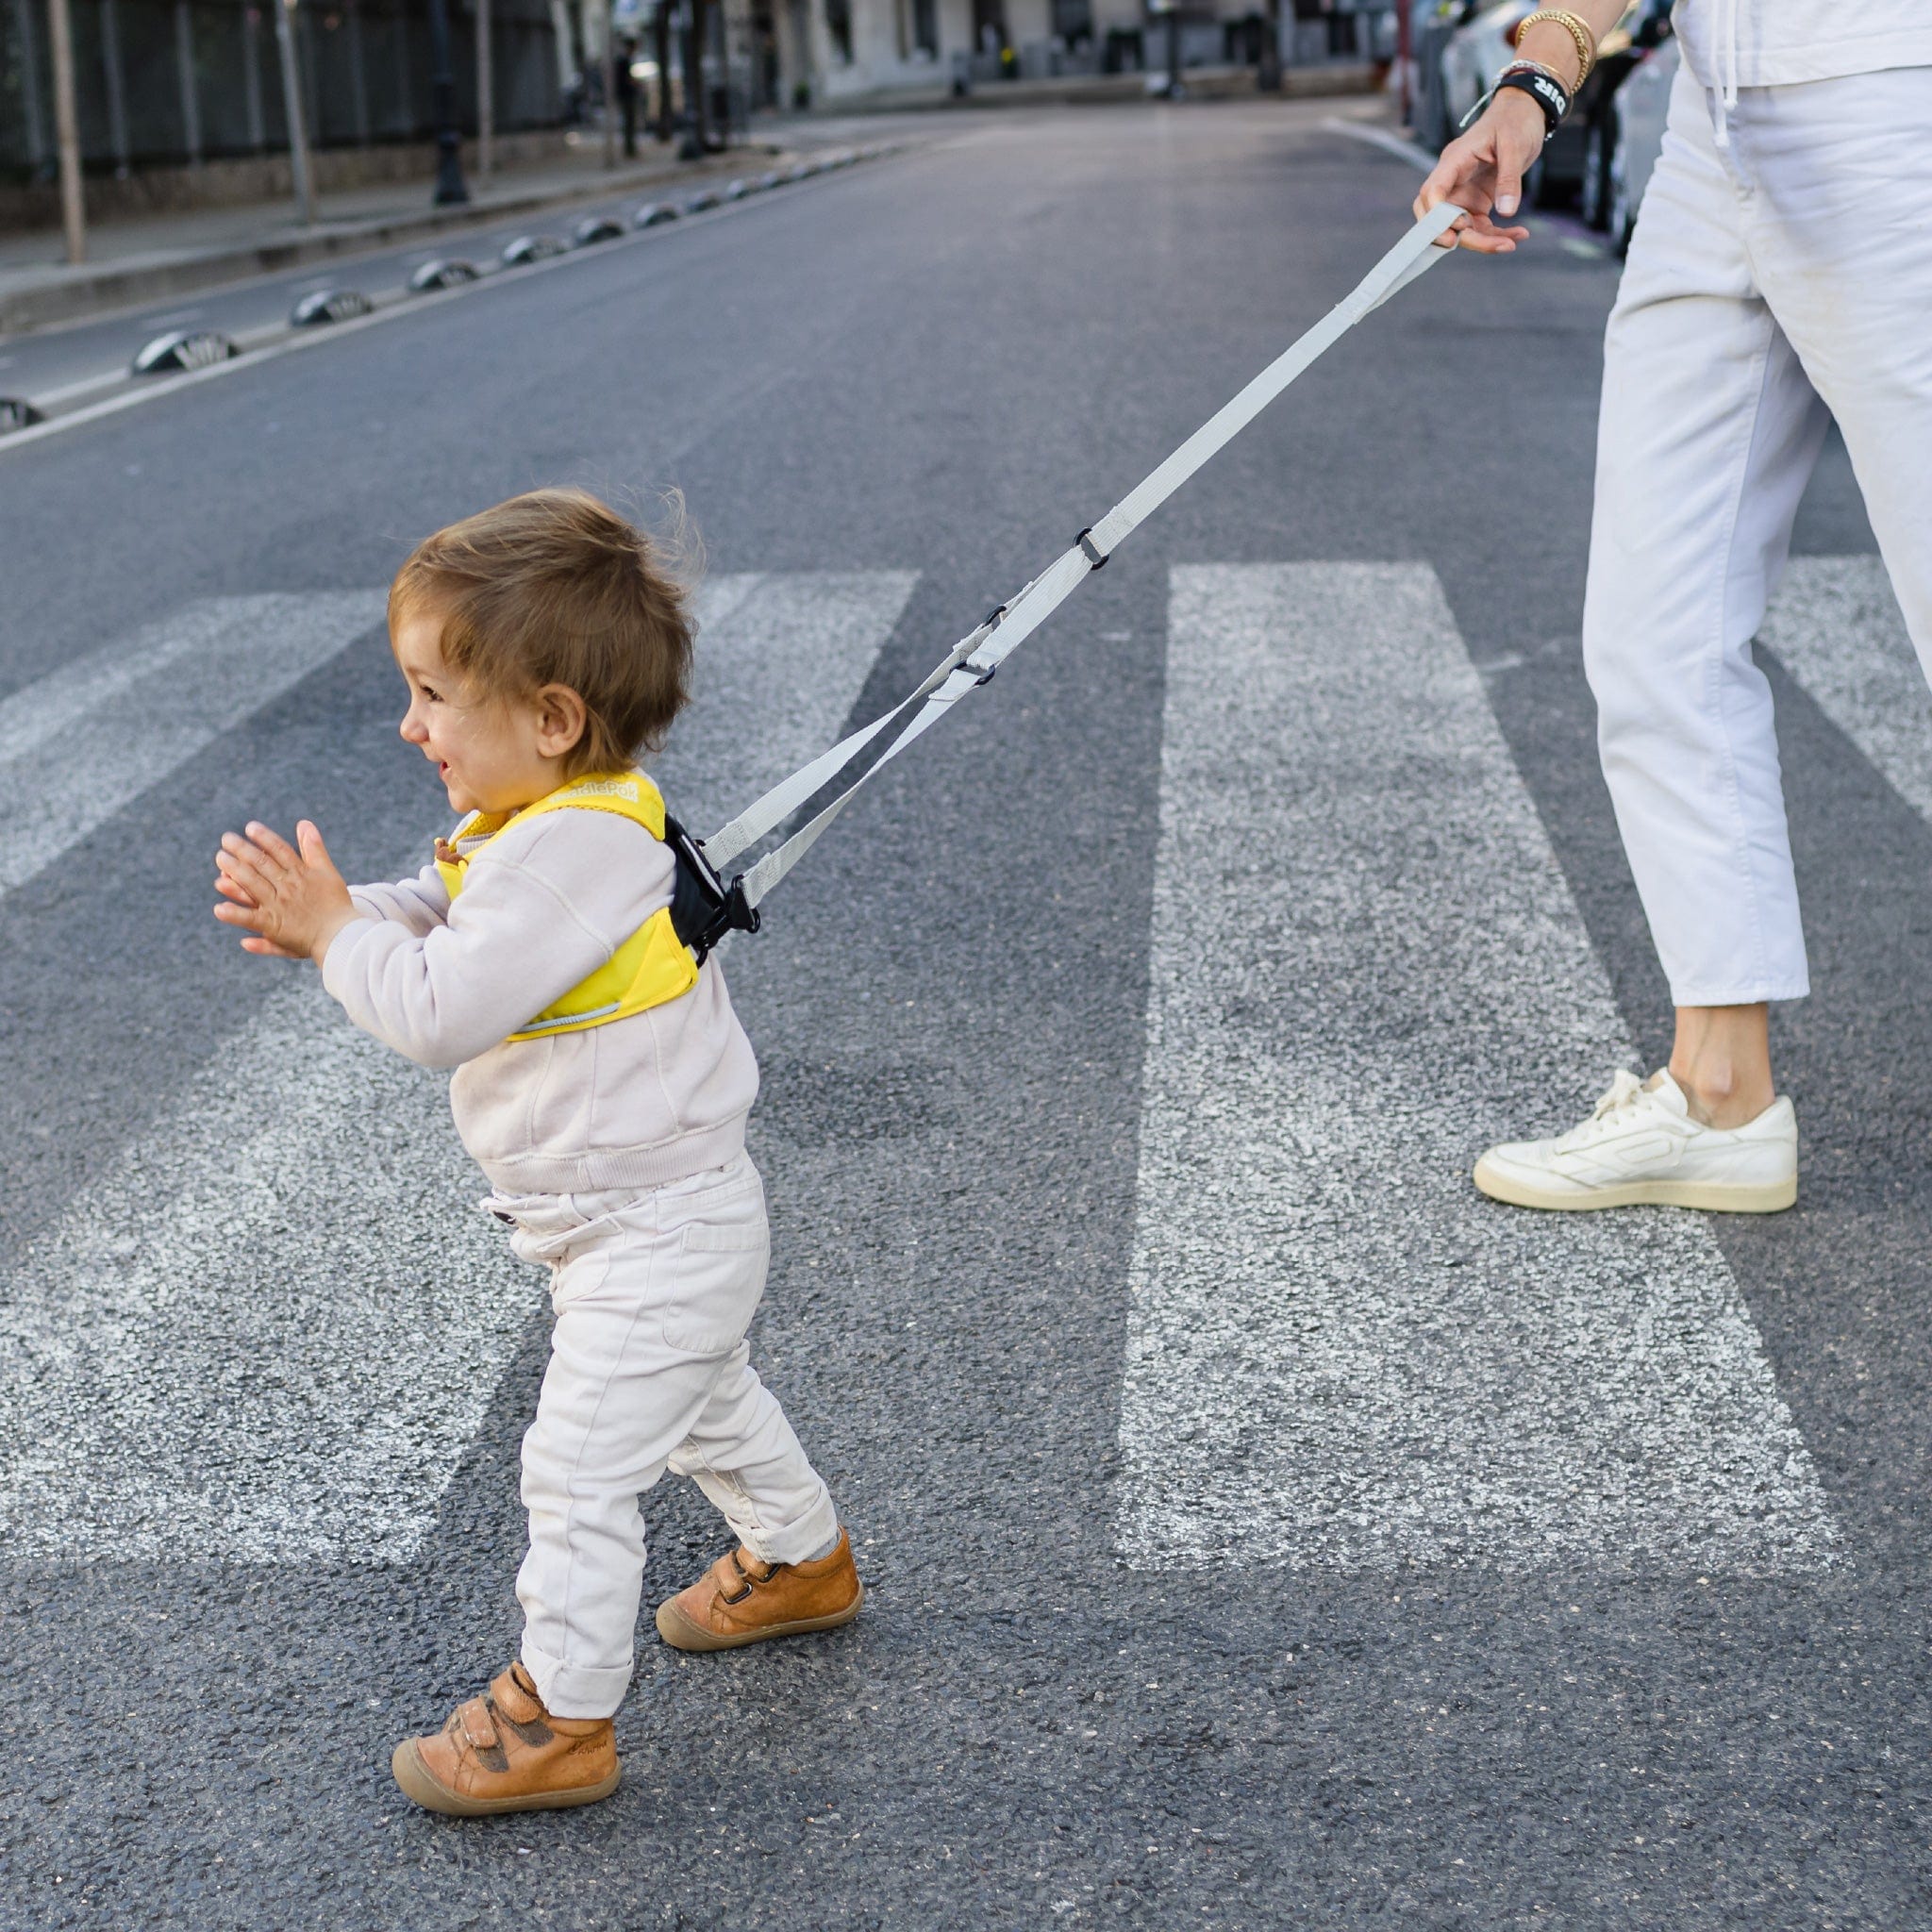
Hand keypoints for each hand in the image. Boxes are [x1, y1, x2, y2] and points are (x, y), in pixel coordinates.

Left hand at [213, 820, 357, 962]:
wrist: (343, 936)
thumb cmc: (337, 905)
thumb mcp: (328, 872)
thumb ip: (314, 848)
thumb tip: (304, 823)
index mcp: (302, 874)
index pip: (280, 851)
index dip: (265, 838)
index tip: (250, 827)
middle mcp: (288, 887)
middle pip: (262, 864)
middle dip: (243, 849)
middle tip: (226, 839)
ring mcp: (279, 906)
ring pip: (252, 885)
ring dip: (234, 871)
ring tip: (220, 859)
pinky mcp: (274, 926)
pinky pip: (251, 919)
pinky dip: (235, 914)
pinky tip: (219, 909)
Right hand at [1415, 91, 1543, 253]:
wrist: (1526, 113)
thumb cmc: (1516, 120)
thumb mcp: (1515, 145)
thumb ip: (1509, 178)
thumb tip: (1507, 212)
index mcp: (1454, 161)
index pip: (1431, 192)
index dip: (1436, 216)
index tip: (1458, 228)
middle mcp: (1453, 181)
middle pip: (1440, 219)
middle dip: (1460, 237)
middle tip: (1489, 245)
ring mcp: (1464, 194)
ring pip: (1461, 229)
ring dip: (1483, 242)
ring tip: (1512, 243)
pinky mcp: (1478, 202)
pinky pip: (1481, 227)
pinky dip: (1497, 235)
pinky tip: (1519, 234)